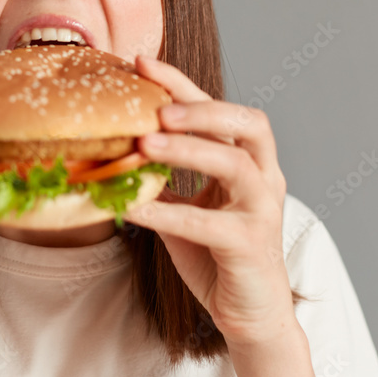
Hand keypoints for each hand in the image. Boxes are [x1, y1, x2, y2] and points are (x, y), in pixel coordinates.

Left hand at [124, 56, 294, 346]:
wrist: (248, 313)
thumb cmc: (215, 255)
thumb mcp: (186, 207)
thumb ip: (163, 179)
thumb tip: (112, 150)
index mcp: (249, 160)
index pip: (218, 109)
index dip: (182, 83)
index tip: (141, 63)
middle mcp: (265, 177)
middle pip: (249, 123)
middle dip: (203, 108)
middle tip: (158, 109)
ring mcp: (263, 210)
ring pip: (236, 164)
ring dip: (189, 150)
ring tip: (145, 145)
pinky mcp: (251, 245)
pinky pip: (209, 223)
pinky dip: (168, 213)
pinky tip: (132, 208)